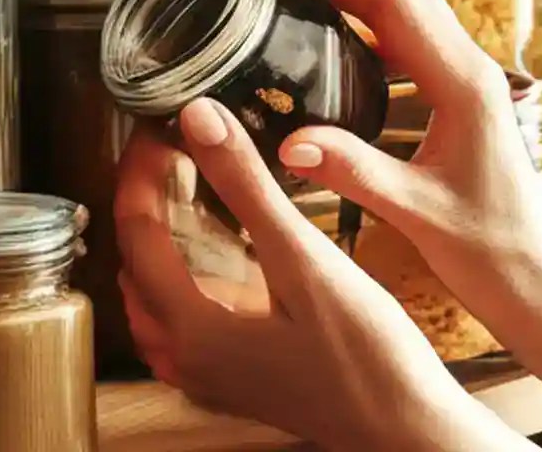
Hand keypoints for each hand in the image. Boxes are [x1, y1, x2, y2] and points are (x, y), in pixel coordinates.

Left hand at [114, 104, 527, 451]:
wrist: (406, 428)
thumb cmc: (367, 356)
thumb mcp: (305, 260)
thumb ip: (247, 188)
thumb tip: (201, 120)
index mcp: (189, 328)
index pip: (136, 227)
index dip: (141, 167)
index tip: (160, 123)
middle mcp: (183, 357)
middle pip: (135, 258)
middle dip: (145, 195)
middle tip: (172, 145)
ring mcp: (205, 373)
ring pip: (153, 290)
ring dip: (160, 233)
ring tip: (186, 183)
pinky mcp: (231, 376)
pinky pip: (180, 315)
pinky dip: (182, 270)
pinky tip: (215, 249)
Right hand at [269, 0, 541, 318]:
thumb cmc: (495, 256)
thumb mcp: (418, 214)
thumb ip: (354, 171)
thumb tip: (289, 140)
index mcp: (464, 86)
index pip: (393, 1)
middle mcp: (473, 73)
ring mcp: (472, 86)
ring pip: (412, 14)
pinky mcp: (466, 105)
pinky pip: (415, 47)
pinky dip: (373, 31)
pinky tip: (339, 49)